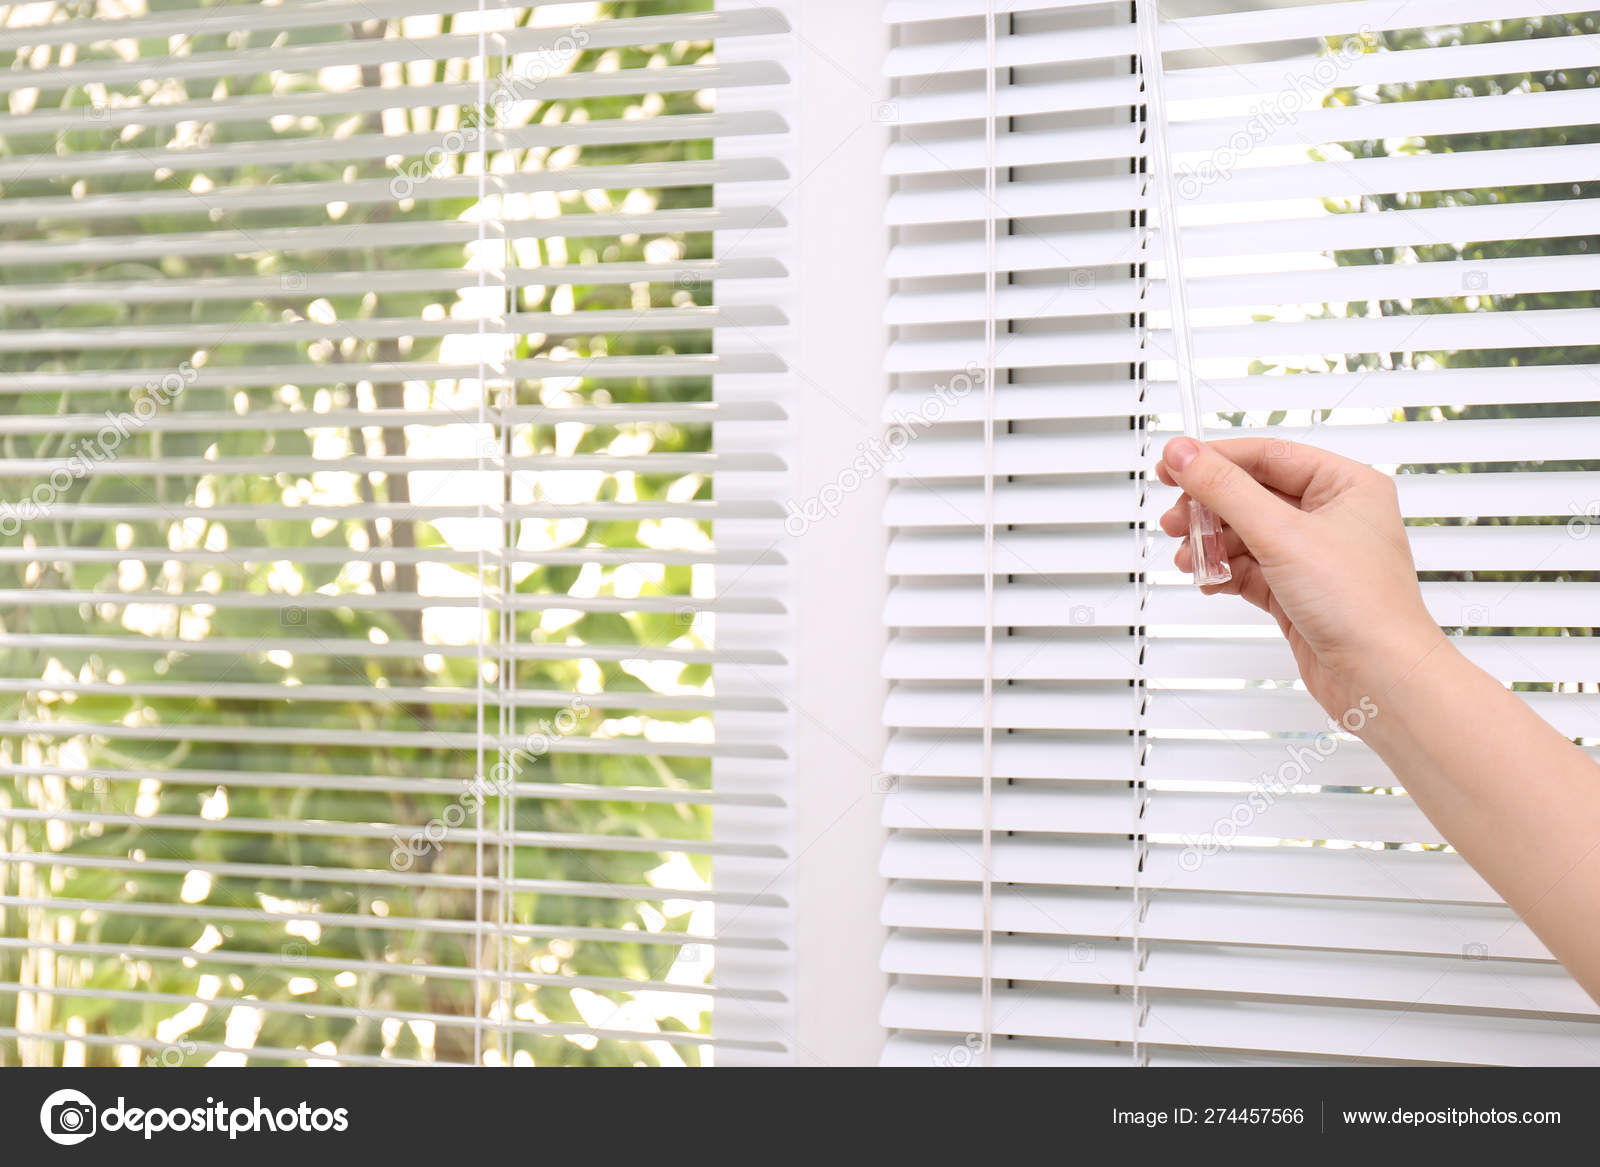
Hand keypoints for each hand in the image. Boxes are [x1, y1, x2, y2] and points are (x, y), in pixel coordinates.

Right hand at [1156, 436, 1449, 720]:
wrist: (1379, 679)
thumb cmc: (1362, 606)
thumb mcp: (1282, 535)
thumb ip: (1226, 490)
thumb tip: (1185, 454)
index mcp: (1346, 485)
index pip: (1267, 455)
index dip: (1215, 459)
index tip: (1174, 463)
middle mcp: (1332, 516)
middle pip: (1251, 494)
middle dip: (1208, 509)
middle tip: (1176, 519)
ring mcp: (1313, 555)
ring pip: (1245, 533)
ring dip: (1211, 544)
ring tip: (1190, 557)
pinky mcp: (1297, 590)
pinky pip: (1248, 567)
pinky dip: (1224, 572)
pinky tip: (1210, 581)